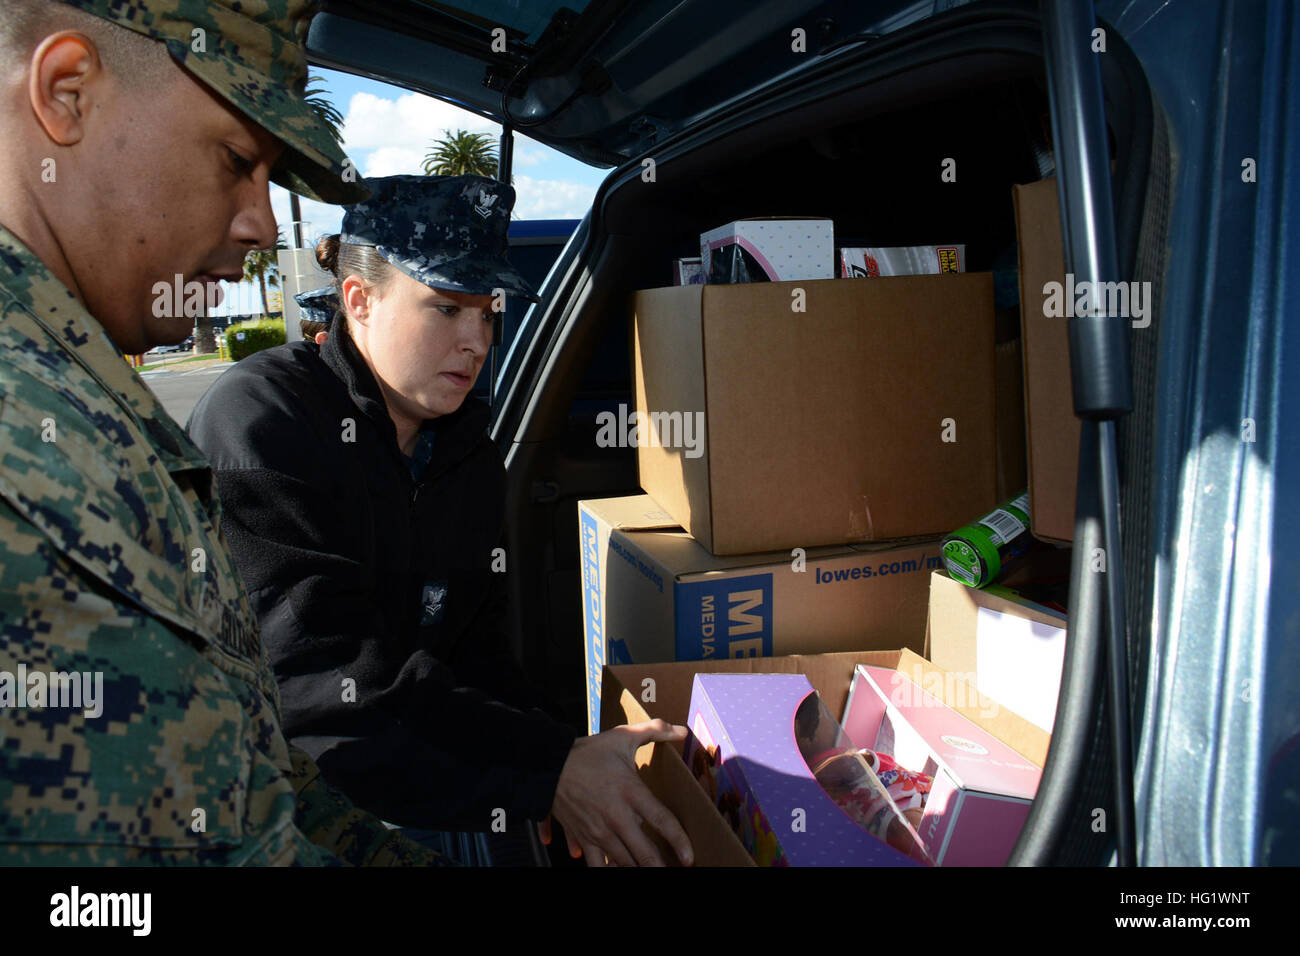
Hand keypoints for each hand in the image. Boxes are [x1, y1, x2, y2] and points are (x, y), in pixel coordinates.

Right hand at [546, 720, 693, 866]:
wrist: (548, 766)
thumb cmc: (588, 752)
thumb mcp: (622, 736)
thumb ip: (655, 731)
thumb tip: (682, 730)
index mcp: (630, 791)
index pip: (661, 820)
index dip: (679, 841)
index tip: (689, 858)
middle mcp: (616, 816)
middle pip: (644, 852)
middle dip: (659, 866)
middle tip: (674, 871)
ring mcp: (598, 830)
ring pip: (623, 862)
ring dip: (638, 869)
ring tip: (650, 870)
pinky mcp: (583, 837)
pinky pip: (596, 865)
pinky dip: (607, 870)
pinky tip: (615, 870)